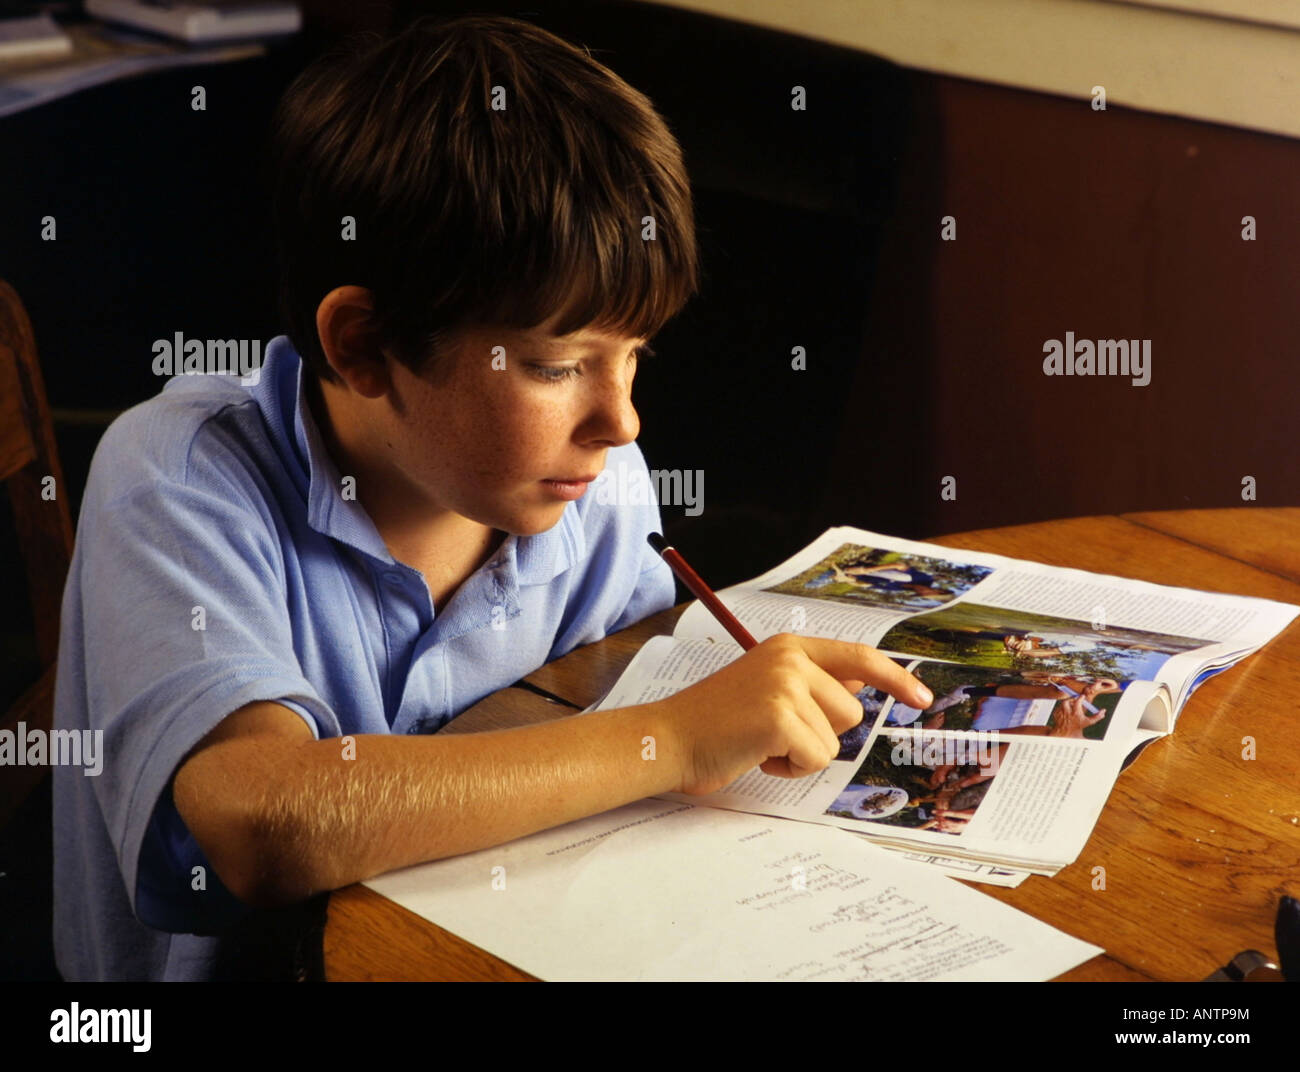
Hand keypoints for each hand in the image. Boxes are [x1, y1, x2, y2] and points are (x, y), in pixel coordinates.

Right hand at [656, 634, 932, 795]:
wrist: (668, 739)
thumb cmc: (715, 724)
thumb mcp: (767, 689)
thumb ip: (810, 685)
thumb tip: (859, 692)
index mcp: (788, 648)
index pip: (859, 657)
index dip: (895, 678)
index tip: (921, 697)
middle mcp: (790, 659)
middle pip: (850, 712)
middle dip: (819, 733)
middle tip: (771, 732)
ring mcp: (784, 686)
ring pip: (833, 740)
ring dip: (801, 754)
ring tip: (760, 742)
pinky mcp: (779, 717)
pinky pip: (813, 758)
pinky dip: (788, 768)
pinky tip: (755, 755)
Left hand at [1048, 695, 1105, 737]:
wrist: (1066, 734)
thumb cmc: (1078, 727)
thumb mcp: (1089, 722)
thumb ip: (1097, 716)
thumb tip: (1103, 711)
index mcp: (1076, 713)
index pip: (1078, 702)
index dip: (1081, 698)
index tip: (1082, 697)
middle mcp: (1067, 712)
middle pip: (1068, 701)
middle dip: (1072, 699)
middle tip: (1075, 699)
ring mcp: (1060, 713)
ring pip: (1063, 703)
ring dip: (1067, 703)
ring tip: (1071, 707)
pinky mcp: (1055, 713)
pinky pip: (1058, 707)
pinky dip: (1062, 707)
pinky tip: (1065, 712)